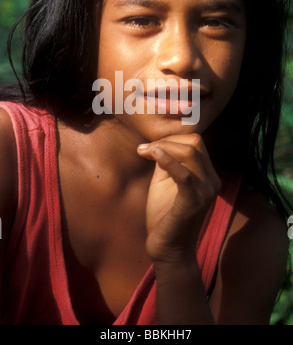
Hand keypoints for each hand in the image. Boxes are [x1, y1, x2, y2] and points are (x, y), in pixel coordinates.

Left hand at [137, 134, 220, 263]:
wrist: (167, 249)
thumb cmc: (164, 215)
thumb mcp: (165, 181)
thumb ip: (166, 161)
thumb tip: (159, 143)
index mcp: (208, 175)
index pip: (195, 142)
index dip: (171, 138)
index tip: (148, 146)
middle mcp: (212, 181)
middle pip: (195, 142)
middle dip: (167, 140)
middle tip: (144, 149)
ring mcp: (206, 192)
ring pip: (190, 153)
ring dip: (163, 147)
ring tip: (143, 151)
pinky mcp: (194, 202)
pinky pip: (183, 174)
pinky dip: (167, 160)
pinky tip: (153, 154)